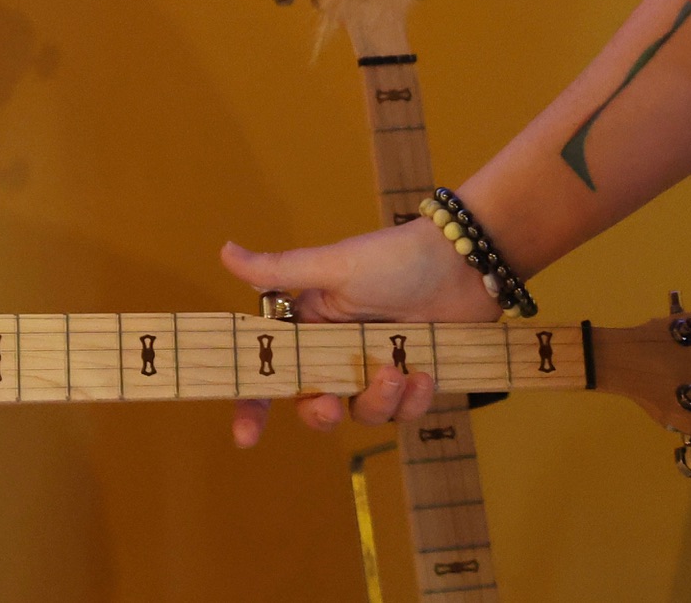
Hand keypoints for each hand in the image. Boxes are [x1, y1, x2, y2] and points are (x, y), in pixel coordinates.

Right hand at [220, 218, 498, 442]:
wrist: (466, 262)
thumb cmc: (395, 257)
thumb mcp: (334, 265)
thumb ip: (280, 269)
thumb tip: (224, 252)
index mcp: (310, 324)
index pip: (273, 368)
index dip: (254, 404)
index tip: (245, 437)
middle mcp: (338, 350)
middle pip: (316, 403)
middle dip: (322, 412)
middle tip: (332, 407)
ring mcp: (376, 368)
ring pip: (364, 413)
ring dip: (378, 402)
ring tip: (399, 372)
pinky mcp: (413, 380)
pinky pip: (404, 413)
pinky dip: (413, 401)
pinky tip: (424, 375)